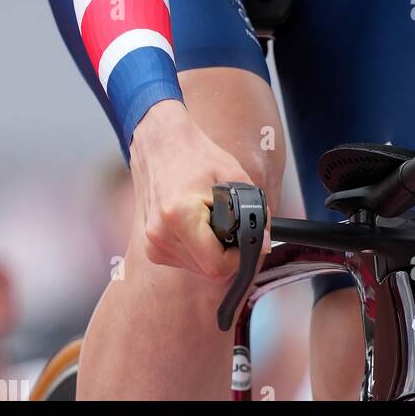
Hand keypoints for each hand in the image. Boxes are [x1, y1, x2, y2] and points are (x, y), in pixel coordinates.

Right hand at [129, 101, 271, 280]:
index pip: (216, 264)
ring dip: (213, 252)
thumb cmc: (195, 155)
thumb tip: (264, 243)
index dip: (240, 258)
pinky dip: (199, 249)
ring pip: (197, 268)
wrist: (161, 145)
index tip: (249, 243)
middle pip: (208, 270)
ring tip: (212, 220)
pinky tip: (200, 225)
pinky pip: (185, 261)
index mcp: (179, 216)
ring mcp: (152, 244)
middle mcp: (160, 235)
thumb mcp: (234, 176)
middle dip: (228, 254)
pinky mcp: (150, 247)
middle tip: (234, 228)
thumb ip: (254, 211)